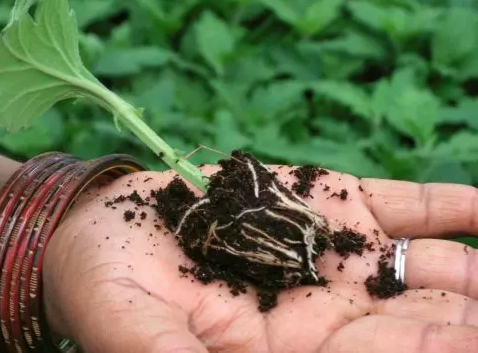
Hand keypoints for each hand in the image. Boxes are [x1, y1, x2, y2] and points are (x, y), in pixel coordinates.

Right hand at [42, 166, 477, 351]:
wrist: (97, 230)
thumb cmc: (104, 289)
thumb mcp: (132, 333)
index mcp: (278, 352)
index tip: (462, 341)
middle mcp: (316, 310)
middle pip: (405, 323)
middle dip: (458, 323)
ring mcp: (326, 253)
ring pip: (414, 270)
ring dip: (464, 274)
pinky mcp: (321, 202)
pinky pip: (395, 206)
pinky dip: (443, 207)